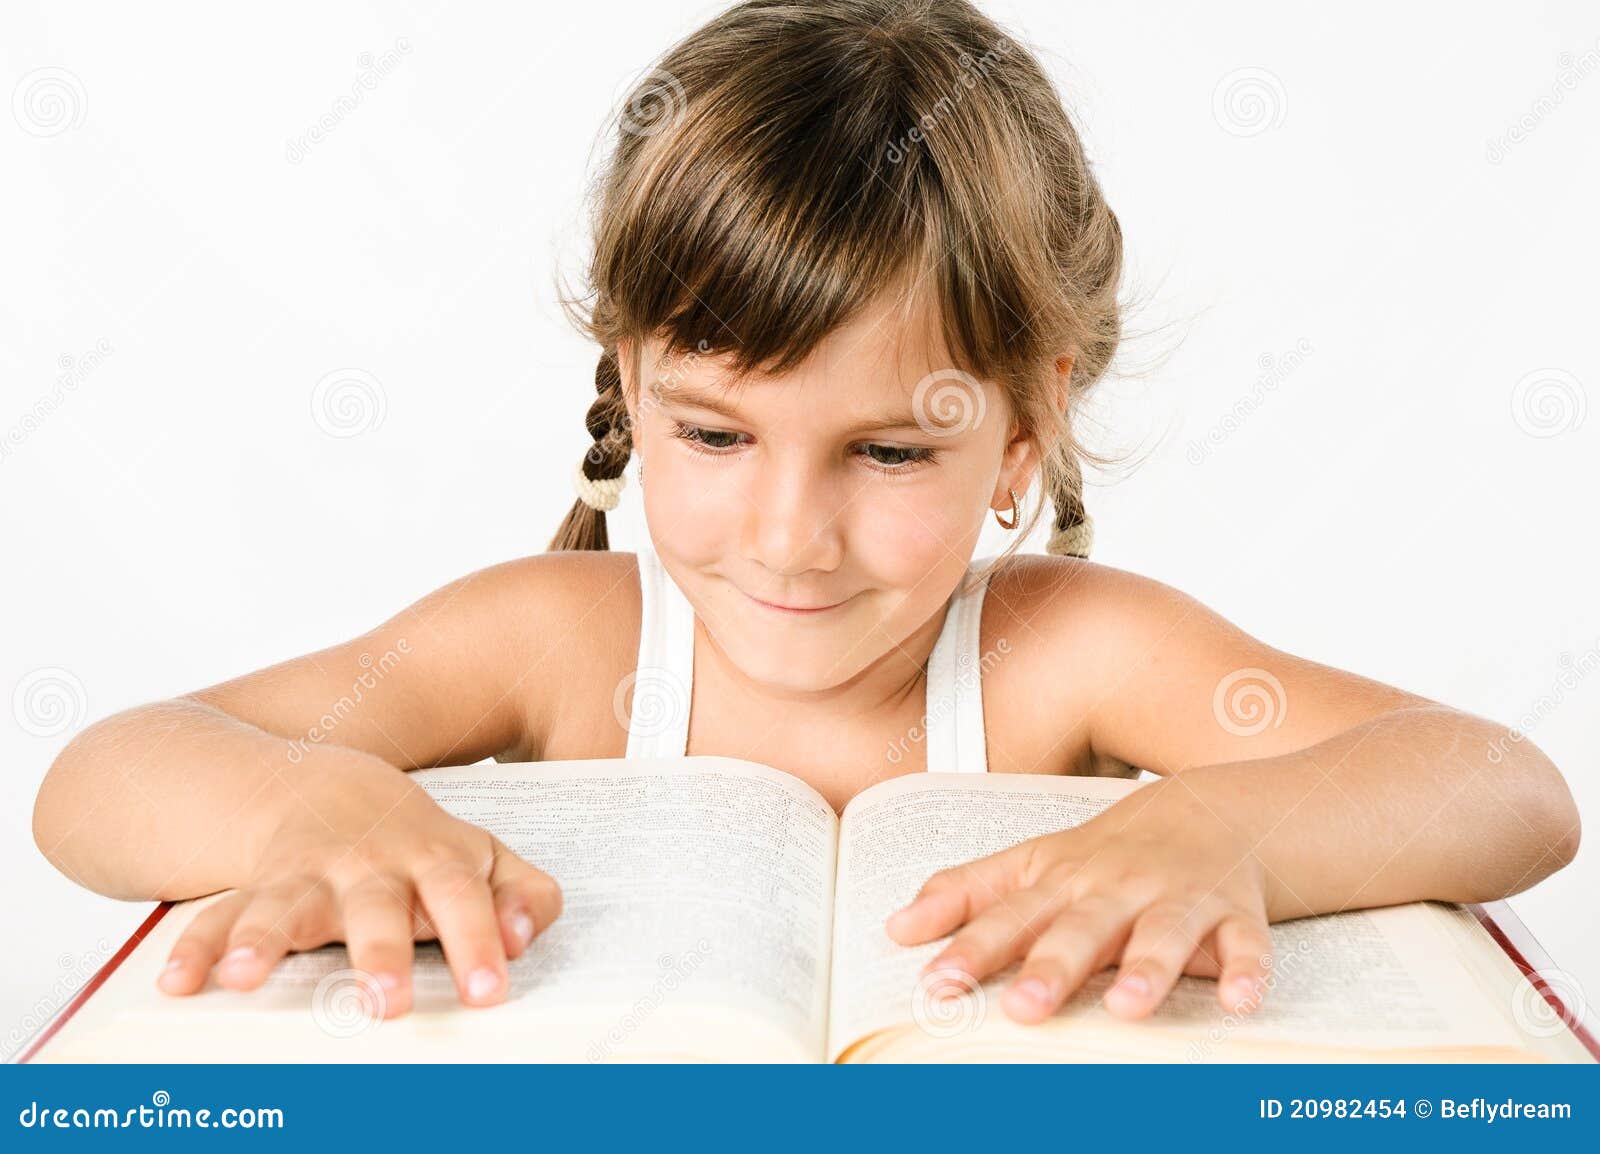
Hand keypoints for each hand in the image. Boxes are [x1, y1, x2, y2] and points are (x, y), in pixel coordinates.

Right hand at [156, 754, 561, 1016]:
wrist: (319, 783)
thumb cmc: (413, 839)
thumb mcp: (479, 854)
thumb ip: (521, 894)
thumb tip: (524, 936)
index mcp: (431, 857)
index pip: (461, 897)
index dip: (478, 938)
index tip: (489, 990)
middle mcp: (368, 865)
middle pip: (375, 906)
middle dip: (379, 952)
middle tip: (387, 1003)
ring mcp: (307, 873)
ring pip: (285, 905)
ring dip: (263, 939)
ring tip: (246, 977)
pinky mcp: (254, 886)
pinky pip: (216, 916)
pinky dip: (196, 947)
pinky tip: (181, 981)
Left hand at [885, 779, 1273, 1022]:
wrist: (1207, 812)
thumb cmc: (1104, 855)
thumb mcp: (1030, 863)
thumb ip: (964, 894)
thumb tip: (893, 928)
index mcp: (1062, 880)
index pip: (1010, 916)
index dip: (972, 949)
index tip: (936, 985)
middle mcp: (1117, 888)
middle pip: (1082, 929)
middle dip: (1053, 967)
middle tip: (1021, 1010)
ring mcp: (1178, 898)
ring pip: (1163, 933)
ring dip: (1148, 969)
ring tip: (1126, 1008)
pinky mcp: (1236, 914)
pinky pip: (1247, 944)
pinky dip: (1249, 971)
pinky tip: (1242, 1002)